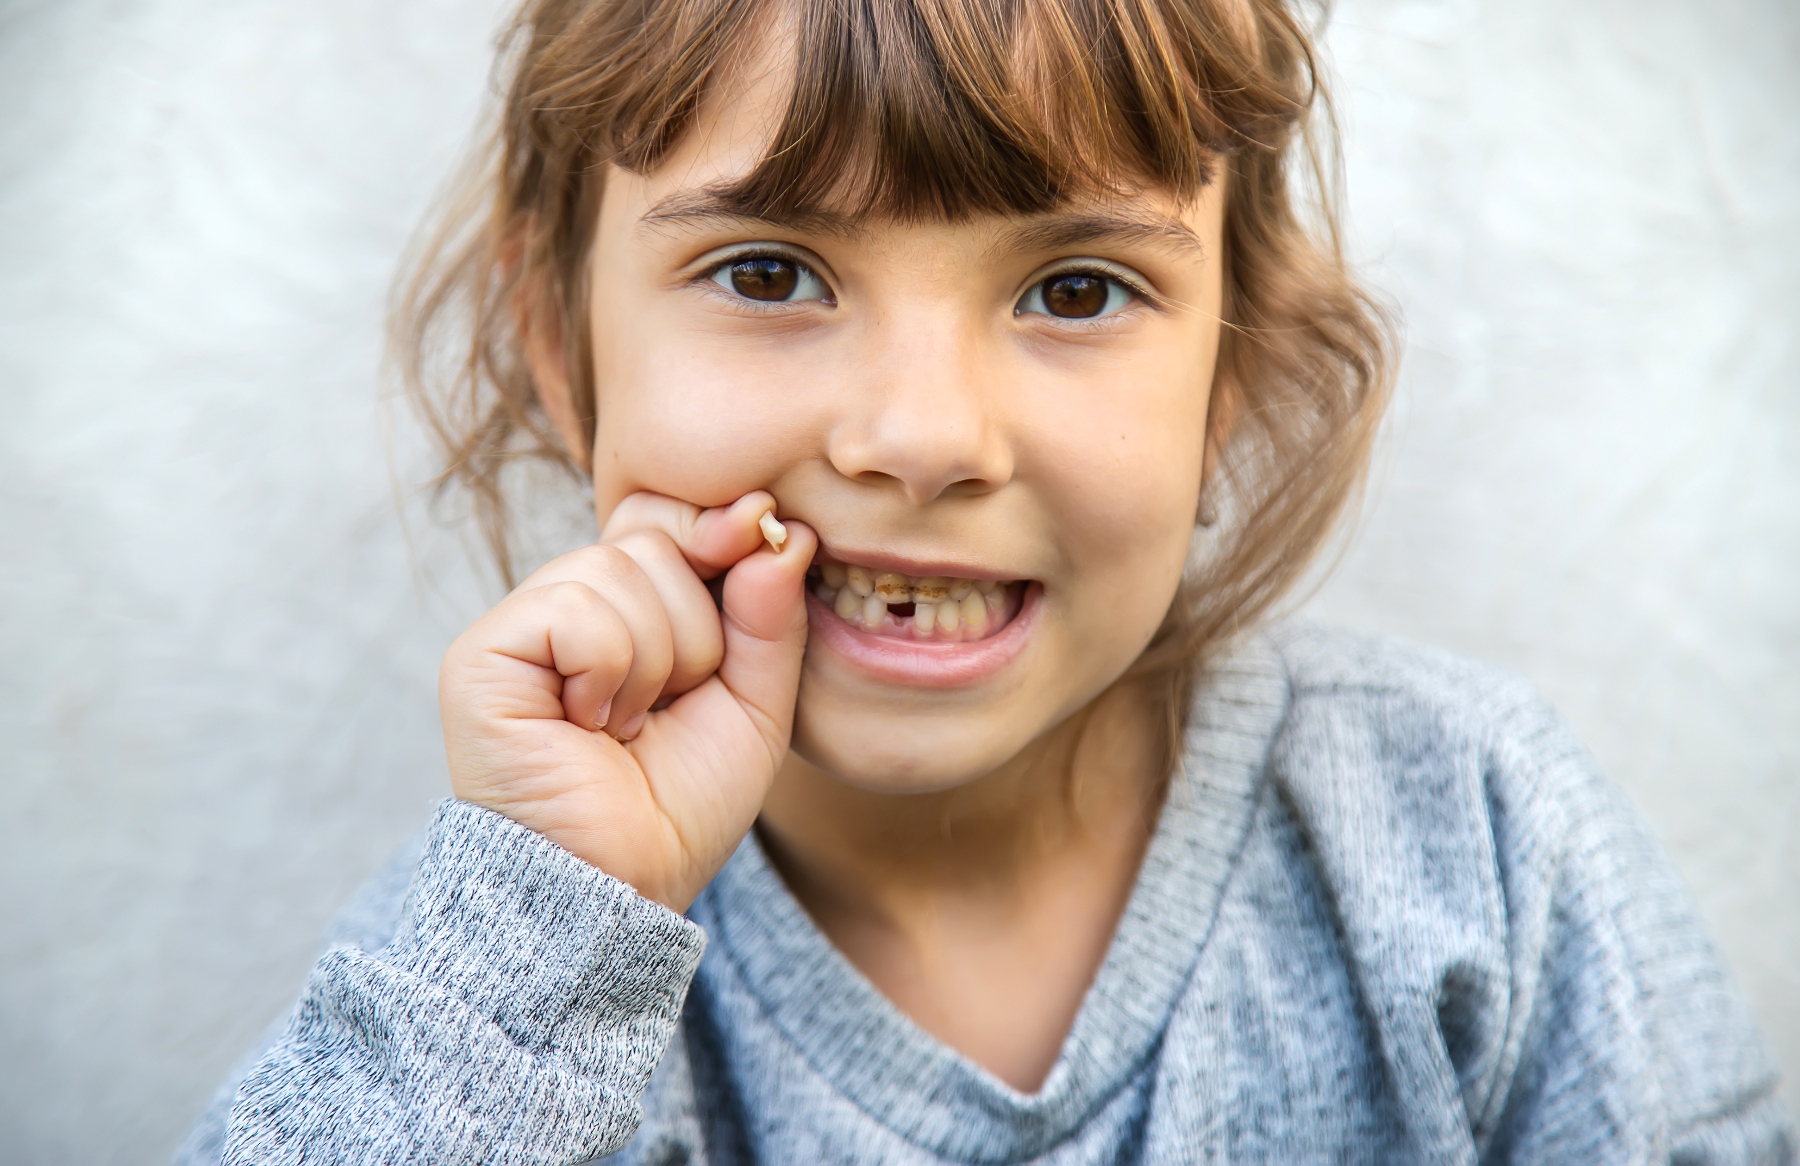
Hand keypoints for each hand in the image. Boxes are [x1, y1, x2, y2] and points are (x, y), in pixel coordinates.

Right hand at [438, 491, 815, 909]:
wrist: (618, 887)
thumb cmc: (679, 807)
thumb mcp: (756, 704)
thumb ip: (770, 616)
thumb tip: (779, 530)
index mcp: (624, 612)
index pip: (662, 519)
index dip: (714, 527)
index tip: (761, 529)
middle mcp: (564, 607)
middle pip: (650, 538)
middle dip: (695, 629)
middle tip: (668, 705)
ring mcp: (518, 627)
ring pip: (618, 569)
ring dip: (655, 662)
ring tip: (626, 725)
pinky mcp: (482, 654)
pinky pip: (577, 610)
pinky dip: (609, 673)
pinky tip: (588, 725)